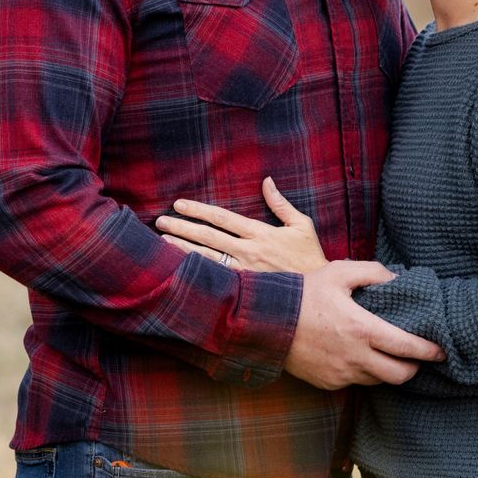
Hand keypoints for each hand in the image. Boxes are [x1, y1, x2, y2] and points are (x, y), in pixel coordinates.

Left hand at [156, 177, 327, 273]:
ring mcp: (244, 273)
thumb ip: (281, 203)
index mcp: (261, 234)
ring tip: (162, 242)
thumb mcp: (302, 226)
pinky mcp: (244, 289)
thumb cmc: (310, 257)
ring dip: (183, 249)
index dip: (198, 210)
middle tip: (161, 221)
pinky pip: (215, 279)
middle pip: (208, 236)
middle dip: (182, 227)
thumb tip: (267, 180)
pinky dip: (196, 272)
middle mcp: (249, 252)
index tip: (179, 204)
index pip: (222, 218)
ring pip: (207, 258)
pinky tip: (180, 268)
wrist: (316, 296)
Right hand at [284, 261, 446, 389]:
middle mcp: (355, 357)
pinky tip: (360, 356)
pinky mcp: (329, 383)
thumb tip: (397, 279)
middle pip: (399, 375)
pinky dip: (364, 372)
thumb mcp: (339, 272)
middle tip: (417, 356)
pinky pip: (355, 382)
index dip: (429, 351)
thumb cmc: (306, 293)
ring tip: (389, 354)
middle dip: (414, 368)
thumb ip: (373, 272)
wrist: (266, 320)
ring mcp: (341, 373)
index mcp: (363, 329)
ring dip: (388, 370)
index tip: (442, 350)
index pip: (407, 348)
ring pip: (378, 381)